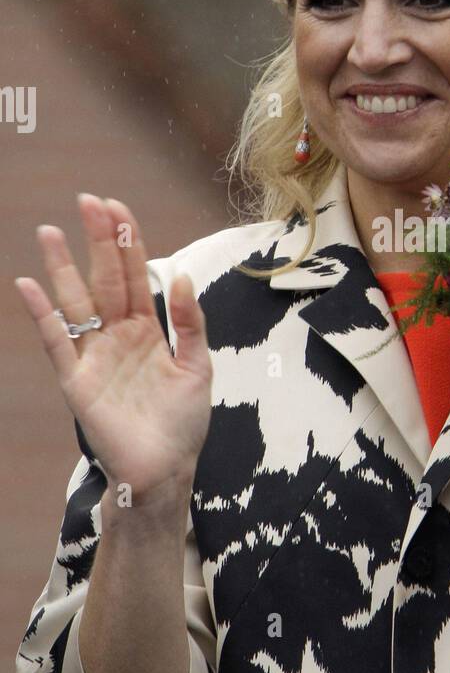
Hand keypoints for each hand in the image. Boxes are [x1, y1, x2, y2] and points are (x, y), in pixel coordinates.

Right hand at [14, 194, 212, 508]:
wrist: (166, 471)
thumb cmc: (182, 424)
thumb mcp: (198, 368)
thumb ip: (190, 323)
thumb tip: (180, 276)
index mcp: (148, 330)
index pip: (135, 275)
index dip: (126, 242)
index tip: (117, 207)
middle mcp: (118, 336)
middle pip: (105, 279)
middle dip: (97, 240)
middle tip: (86, 200)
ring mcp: (95, 356)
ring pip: (77, 302)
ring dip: (62, 267)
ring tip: (49, 231)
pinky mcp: (77, 381)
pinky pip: (57, 342)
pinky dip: (43, 315)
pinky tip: (29, 286)